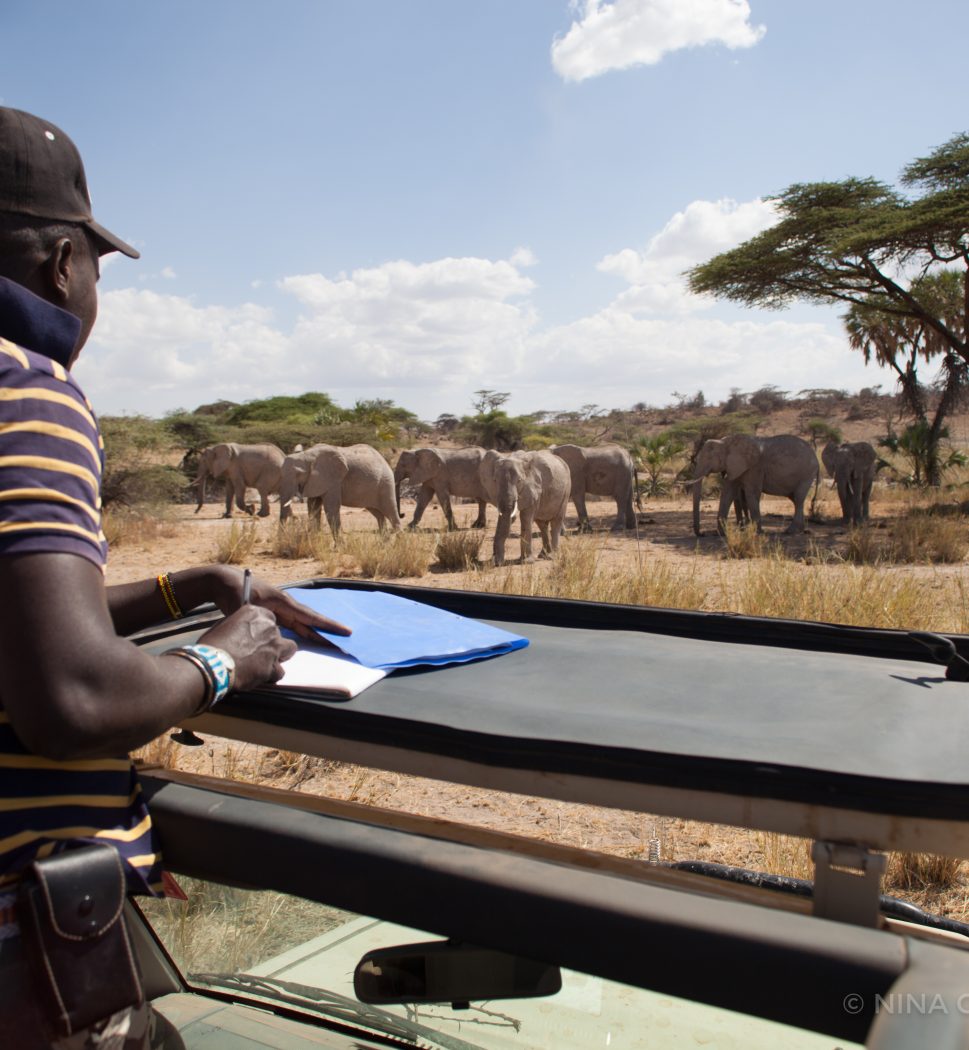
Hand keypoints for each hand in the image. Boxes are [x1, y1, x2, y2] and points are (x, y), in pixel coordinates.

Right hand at [198, 605, 297, 690]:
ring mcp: (274, 646)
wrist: (213, 664)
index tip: (257, 636)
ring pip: (289, 649)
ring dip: (280, 656)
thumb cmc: (213, 645)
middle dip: (271, 643)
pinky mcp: (274, 665)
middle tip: (258, 652)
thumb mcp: (224, 625)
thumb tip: (240, 630)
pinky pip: (280, 671)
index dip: (263, 629)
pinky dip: (272, 675)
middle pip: (278, 634)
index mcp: (256, 614)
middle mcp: (269, 627)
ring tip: (267, 663)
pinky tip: (261, 677)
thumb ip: (239, 625)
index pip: (269, 618)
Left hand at [207, 568, 351, 639]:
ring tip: (332, 642)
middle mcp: (285, 604)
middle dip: (327, 631)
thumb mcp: (244, 607)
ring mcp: (280, 608)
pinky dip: (303, 631)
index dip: (327, 625)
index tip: (345, 631)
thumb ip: (256, 621)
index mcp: (282, 601)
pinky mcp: (273, 613)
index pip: (310, 616)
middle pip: (310, 620)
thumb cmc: (233, 591)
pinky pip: (293, 624)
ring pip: (303, 623)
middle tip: (344, 641)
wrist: (223, 581)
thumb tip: (266, 635)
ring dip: (316, 632)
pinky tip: (309, 639)